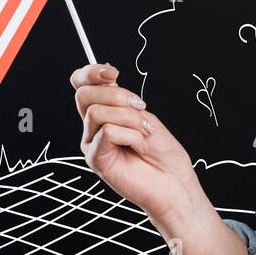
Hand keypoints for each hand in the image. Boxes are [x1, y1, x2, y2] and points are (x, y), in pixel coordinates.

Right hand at [69, 62, 198, 221]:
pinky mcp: (96, 159)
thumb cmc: (164, 154)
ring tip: (144, 133)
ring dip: (129, 118)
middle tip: (140, 108)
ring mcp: (92, 143)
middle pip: (84, 95)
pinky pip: (107, 132)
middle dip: (117, 95)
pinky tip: (140, 146)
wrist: (175, 182)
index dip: (91, 72)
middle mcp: (93, 128)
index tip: (113, 72)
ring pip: (97, 112)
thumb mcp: (145, 116)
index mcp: (104, 113)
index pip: (81, 84)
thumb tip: (108, 74)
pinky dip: (131, 135)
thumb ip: (122, 99)